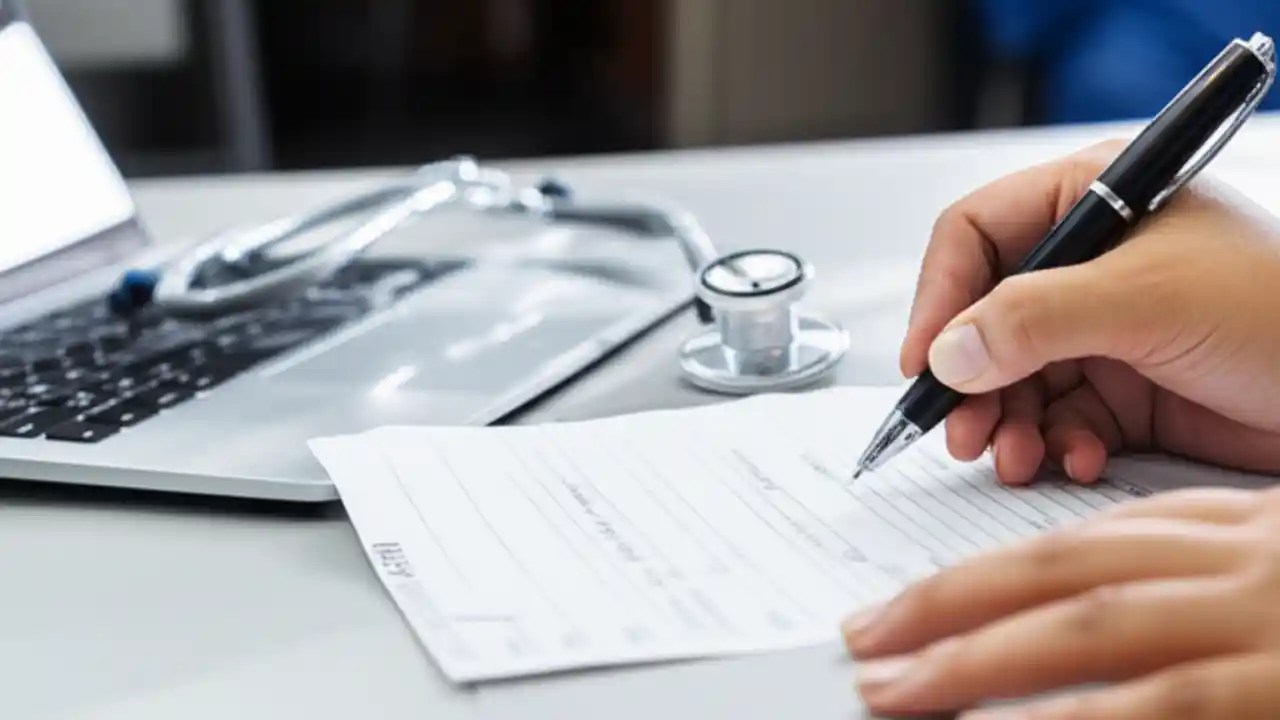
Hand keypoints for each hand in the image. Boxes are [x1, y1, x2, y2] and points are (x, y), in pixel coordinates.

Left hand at [841, 487, 1279, 717]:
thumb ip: (1205, 583)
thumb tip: (1101, 616)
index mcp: (1247, 525)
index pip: (1098, 533)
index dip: (998, 566)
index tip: (923, 598)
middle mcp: (1247, 559)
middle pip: (1064, 565)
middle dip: (949, 601)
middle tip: (865, 636)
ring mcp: (1267, 618)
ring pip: (1087, 625)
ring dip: (974, 657)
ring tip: (890, 689)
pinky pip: (1162, 702)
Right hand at [903, 141, 1279, 483]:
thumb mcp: (1146, 301)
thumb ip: (1033, 319)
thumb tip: (946, 353)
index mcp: (1096, 198)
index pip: (976, 235)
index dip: (940, 297)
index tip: (925, 363)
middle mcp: (1092, 262)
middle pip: (986, 316)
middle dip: (970, 380)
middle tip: (961, 431)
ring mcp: (1107, 327)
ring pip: (1014, 376)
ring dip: (1006, 423)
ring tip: (1012, 457)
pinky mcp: (1128, 388)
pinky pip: (1058, 417)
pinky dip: (1055, 444)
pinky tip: (1076, 459)